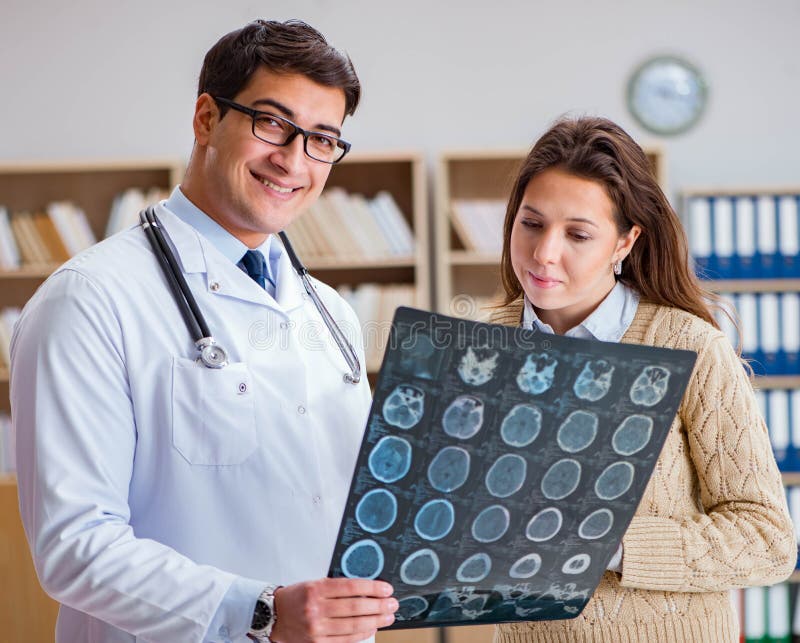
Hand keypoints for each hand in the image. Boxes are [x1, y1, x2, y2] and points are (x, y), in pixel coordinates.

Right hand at [269, 577, 396, 642]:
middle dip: (378, 605)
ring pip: (353, 625)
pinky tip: (372, 628)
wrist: (274, 616)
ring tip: (387, 617)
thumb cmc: (296, 598)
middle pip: (355, 607)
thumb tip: (367, 589)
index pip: (350, 587)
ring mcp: (317, 628)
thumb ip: (337, 587)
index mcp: (316, 589)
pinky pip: (345, 640)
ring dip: (374, 621)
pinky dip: (361, 633)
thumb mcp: (314, 584)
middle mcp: (316, 608)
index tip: (386, 589)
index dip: (371, 587)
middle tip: (392, 603)